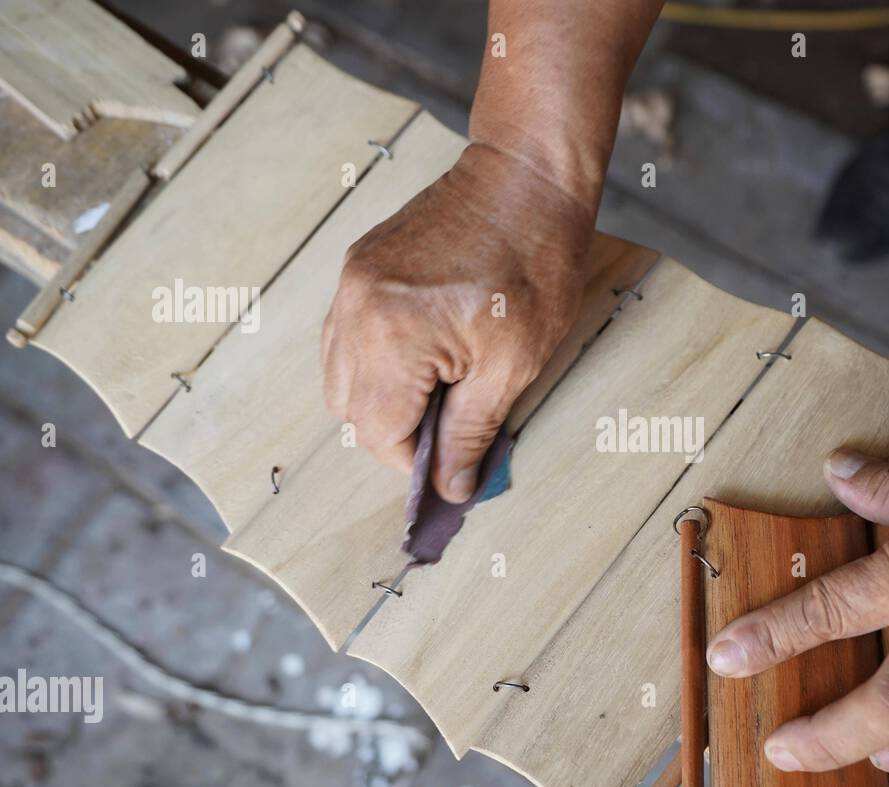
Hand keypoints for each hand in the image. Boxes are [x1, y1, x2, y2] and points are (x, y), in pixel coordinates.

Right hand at [321, 141, 595, 501]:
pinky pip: (346, 337)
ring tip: (441, 388)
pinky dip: (375, 362)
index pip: (378, 433)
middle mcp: (356, 309)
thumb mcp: (512, 365)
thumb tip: (450, 488)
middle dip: (397, 432)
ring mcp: (350, 284)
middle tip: (452, 425)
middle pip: (350, 410)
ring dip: (382, 398)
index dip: (415, 461)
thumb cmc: (533, 266)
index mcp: (392, 336)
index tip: (451, 463)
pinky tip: (423, 357)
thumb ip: (470, 433)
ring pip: (339, 376)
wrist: (525, 180)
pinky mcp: (358, 266)